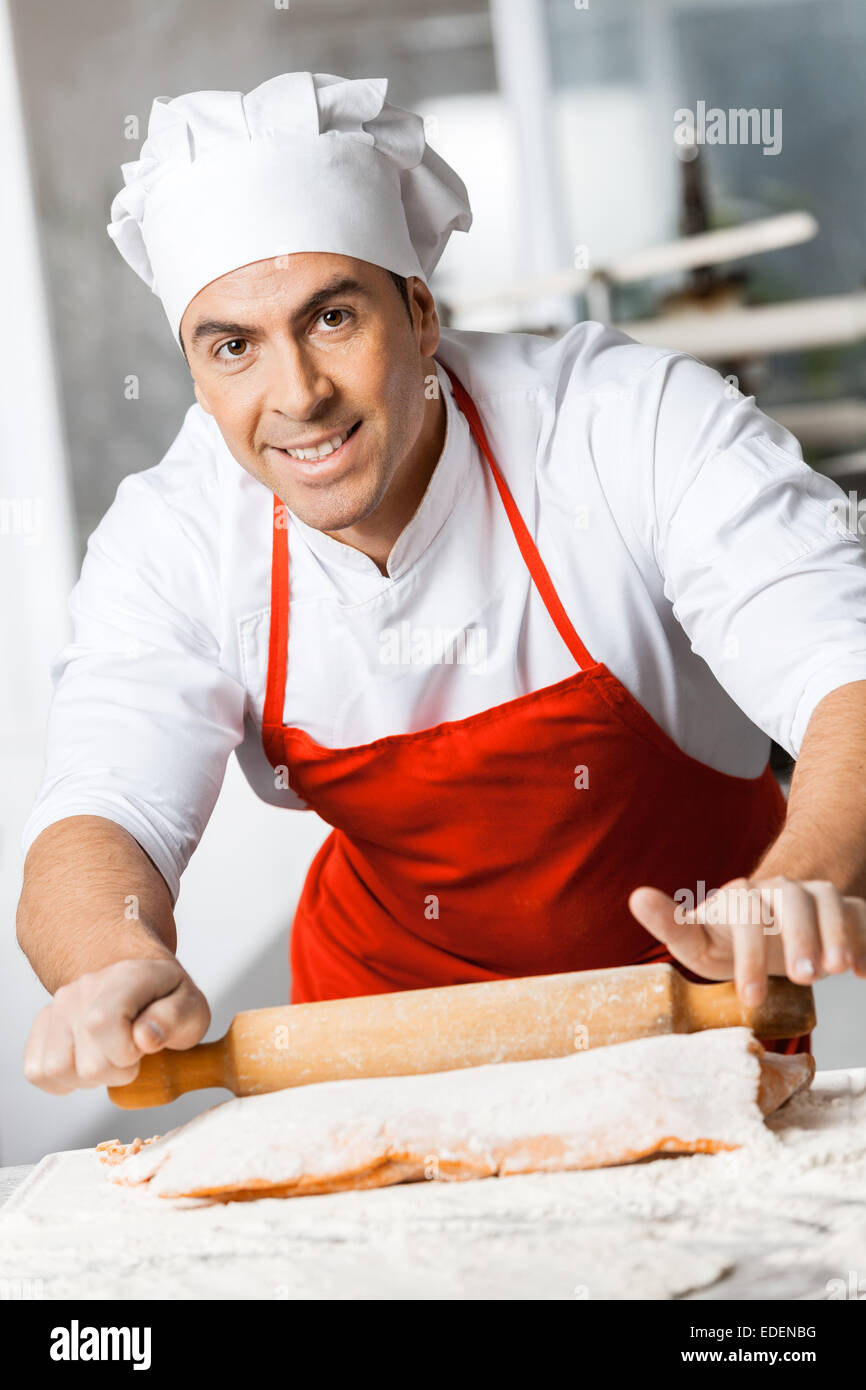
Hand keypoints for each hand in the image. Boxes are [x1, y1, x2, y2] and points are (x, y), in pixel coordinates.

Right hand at [23, 957, 209, 1093]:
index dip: (125, 1052)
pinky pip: (38, 1072)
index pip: (102, 1023)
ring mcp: (59, 1005)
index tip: (143, 1049)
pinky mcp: (43, 1025)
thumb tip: (144, 1037)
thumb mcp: (192, 1008)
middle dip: (117, 1072)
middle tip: (133, 1054)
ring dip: (88, 1078)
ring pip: (57, 1070)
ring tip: (110, 1057)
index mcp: (126, 976)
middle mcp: (85, 986)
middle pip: (87, 1063)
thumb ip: (175, 1020)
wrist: (140, 984)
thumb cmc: (167, 1001)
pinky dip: (65, 1079)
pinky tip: (89, 1060)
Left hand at [629, 876, 865, 1005]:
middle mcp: (778, 890)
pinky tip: (861, 973)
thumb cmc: (727, 942)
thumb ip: (671, 924)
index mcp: (740, 897)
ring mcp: (812, 897)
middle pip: (791, 900)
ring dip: (833, 934)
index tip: (751, 998)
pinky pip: (858, 915)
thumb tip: (637, 897)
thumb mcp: (697, 943)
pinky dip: (863, 940)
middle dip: (798, 937)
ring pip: (827, 901)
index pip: (743, 914)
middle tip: (803, 978)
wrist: (766, 934)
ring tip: (835, 971)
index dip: (749, 956)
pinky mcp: (842, 910)